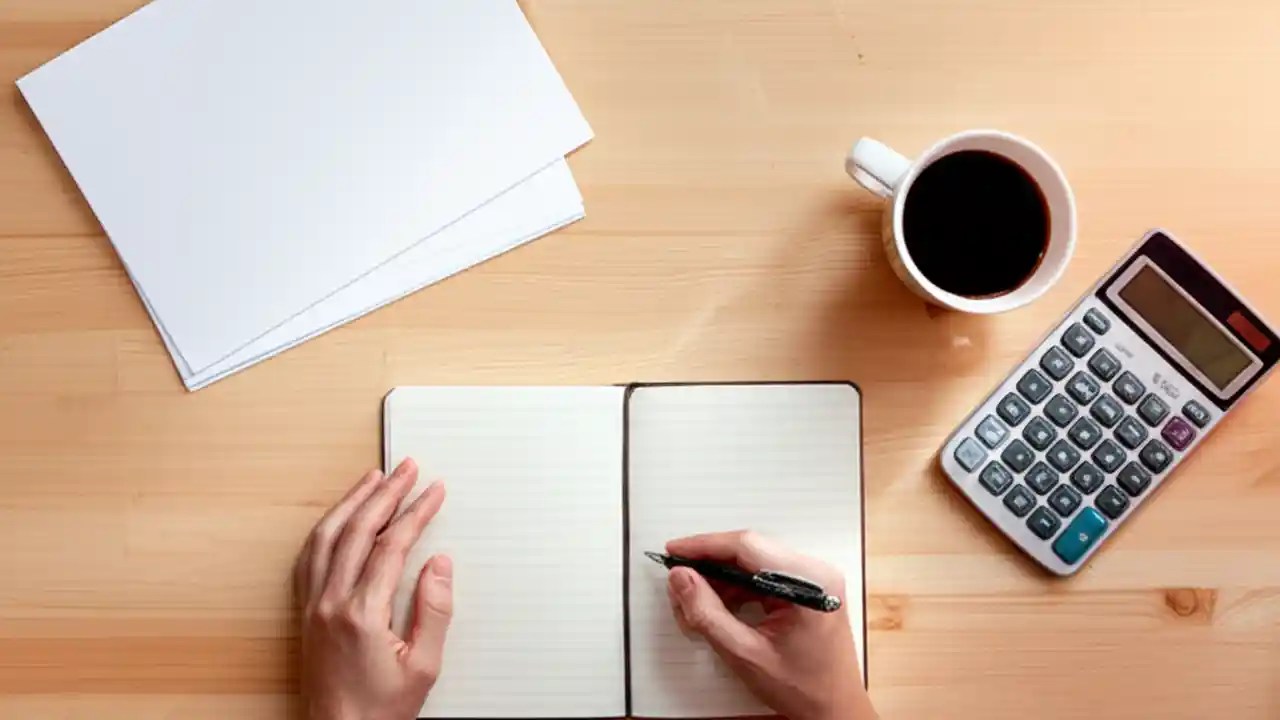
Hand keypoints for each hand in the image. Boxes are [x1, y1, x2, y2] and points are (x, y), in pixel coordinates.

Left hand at [293, 459, 451, 719]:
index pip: (393, 546)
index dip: (416, 513)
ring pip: (327, 537)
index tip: (433, 491)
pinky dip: (326, 528)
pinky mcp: (306, 613)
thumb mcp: (422, 667)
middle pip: (358, 530)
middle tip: (407, 469)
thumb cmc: (379, 711)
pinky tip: (339, 517)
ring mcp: (313, 606)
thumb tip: (438, 565)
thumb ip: (433, 611)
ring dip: (351, 502)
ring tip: (373, 479)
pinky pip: (309, 558)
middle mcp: (331, 603)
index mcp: (362, 613)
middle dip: (386, 493)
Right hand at [665, 531, 875, 719]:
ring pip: (754, 562)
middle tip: (680, 579)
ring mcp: (813, 579)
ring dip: (722, 576)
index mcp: (807, 582)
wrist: (835, 709)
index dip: (704, 546)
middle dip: (709, 563)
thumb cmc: (804, 689)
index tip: (675, 552)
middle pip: (749, 550)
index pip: (747, 546)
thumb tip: (682, 579)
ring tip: (696, 599)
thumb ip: (708, 613)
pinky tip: (719, 604)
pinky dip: (738, 586)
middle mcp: (815, 572)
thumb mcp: (745, 653)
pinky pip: (764, 575)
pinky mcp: (806, 588)